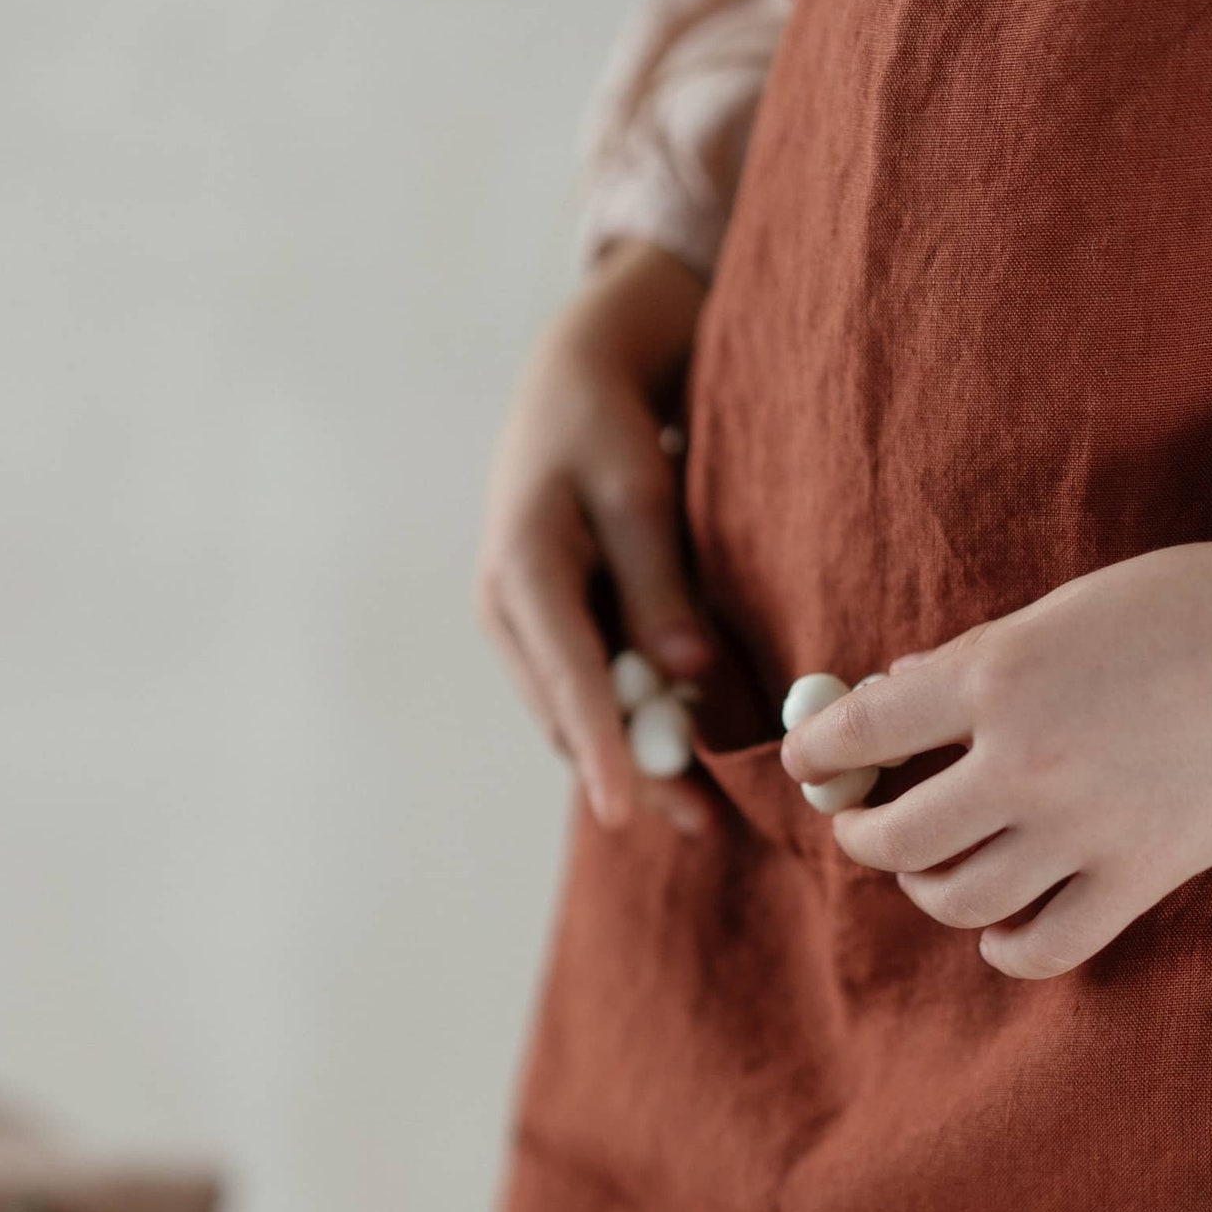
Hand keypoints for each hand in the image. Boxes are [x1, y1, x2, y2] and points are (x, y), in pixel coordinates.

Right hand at [477, 241, 713, 834]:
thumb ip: (659, 581)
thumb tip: (684, 669)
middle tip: (703, 826)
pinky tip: (683, 759)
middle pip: (572, 716)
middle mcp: (508, 611)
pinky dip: (633, 725)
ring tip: (704, 816)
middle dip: (634, 775)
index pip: (570, 678)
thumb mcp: (640, 489)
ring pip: (579, 713)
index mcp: (523, 571)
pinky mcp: (548, 630)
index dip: (602, 749)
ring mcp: (523, 626)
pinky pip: (590, 691)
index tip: (626, 811)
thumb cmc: (606, 427)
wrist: (569, 384)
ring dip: (638, 760)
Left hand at [781, 478, 1211, 977]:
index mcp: (997, 674)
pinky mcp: (1142, 875)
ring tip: (933, 874)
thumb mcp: (1063, 611)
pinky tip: (999, 929)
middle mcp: (1026, 758)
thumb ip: (973, 658)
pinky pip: (1045, 945)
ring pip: (958, 898)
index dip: (817, 756)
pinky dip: (1006, 948)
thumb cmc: (1188, 607)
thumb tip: (886, 694)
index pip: (861, 733)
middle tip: (864, 829)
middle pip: (894, 837)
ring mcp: (1083, 826)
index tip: (808, 769)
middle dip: (862, 837)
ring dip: (928, 891)